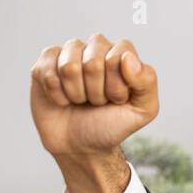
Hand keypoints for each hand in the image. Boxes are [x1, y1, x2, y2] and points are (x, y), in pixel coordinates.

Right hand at [30, 35, 157, 156]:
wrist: (81, 145)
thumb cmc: (112, 125)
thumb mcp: (142, 110)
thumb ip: (147, 82)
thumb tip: (127, 57)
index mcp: (121, 54)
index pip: (119, 56)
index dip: (117, 85)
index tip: (117, 99)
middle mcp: (95, 48)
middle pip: (92, 62)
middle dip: (96, 92)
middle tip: (97, 102)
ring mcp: (68, 52)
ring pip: (69, 67)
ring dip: (77, 94)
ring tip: (81, 100)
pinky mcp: (45, 62)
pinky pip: (48, 73)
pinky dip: (58, 95)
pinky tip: (63, 99)